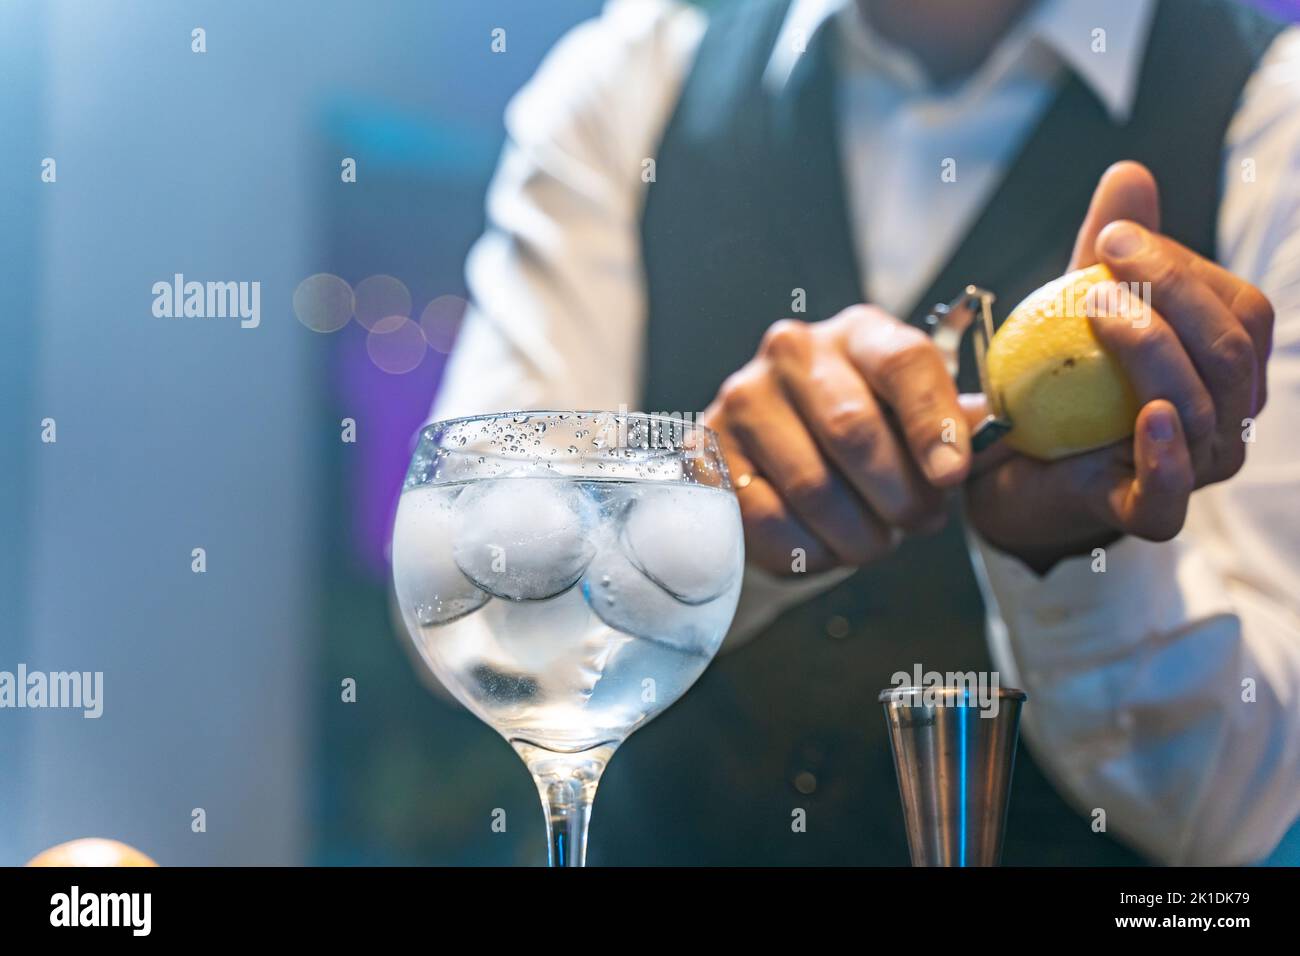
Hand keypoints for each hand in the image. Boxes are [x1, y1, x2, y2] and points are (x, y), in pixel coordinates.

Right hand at [702, 306, 971, 575]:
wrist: (776, 453)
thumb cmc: (866, 433)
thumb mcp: (915, 415)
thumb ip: (958, 426)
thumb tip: (999, 442)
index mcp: (859, 333)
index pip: (903, 364)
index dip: (934, 424)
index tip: (951, 479)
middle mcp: (793, 351)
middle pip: (853, 430)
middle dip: (898, 495)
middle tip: (919, 524)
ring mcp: (742, 399)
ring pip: (811, 485)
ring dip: (857, 534)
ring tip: (876, 543)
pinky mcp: (707, 451)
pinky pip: (765, 519)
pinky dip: (808, 549)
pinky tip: (827, 548)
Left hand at [966, 161, 1273, 571]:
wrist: (1007, 464)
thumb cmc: (1060, 381)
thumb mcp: (1081, 308)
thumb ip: (1109, 250)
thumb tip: (1129, 171)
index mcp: (1226, 366)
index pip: (1239, 311)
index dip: (1185, 269)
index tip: (1114, 238)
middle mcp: (1227, 420)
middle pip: (1229, 355)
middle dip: (1173, 298)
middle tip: (1102, 269)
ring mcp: (1193, 471)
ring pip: (1202, 411)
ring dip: (1152, 351)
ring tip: (1098, 310)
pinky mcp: (1145, 512)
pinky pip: (1173, 494)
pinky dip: (1166, 454)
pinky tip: (1147, 415)